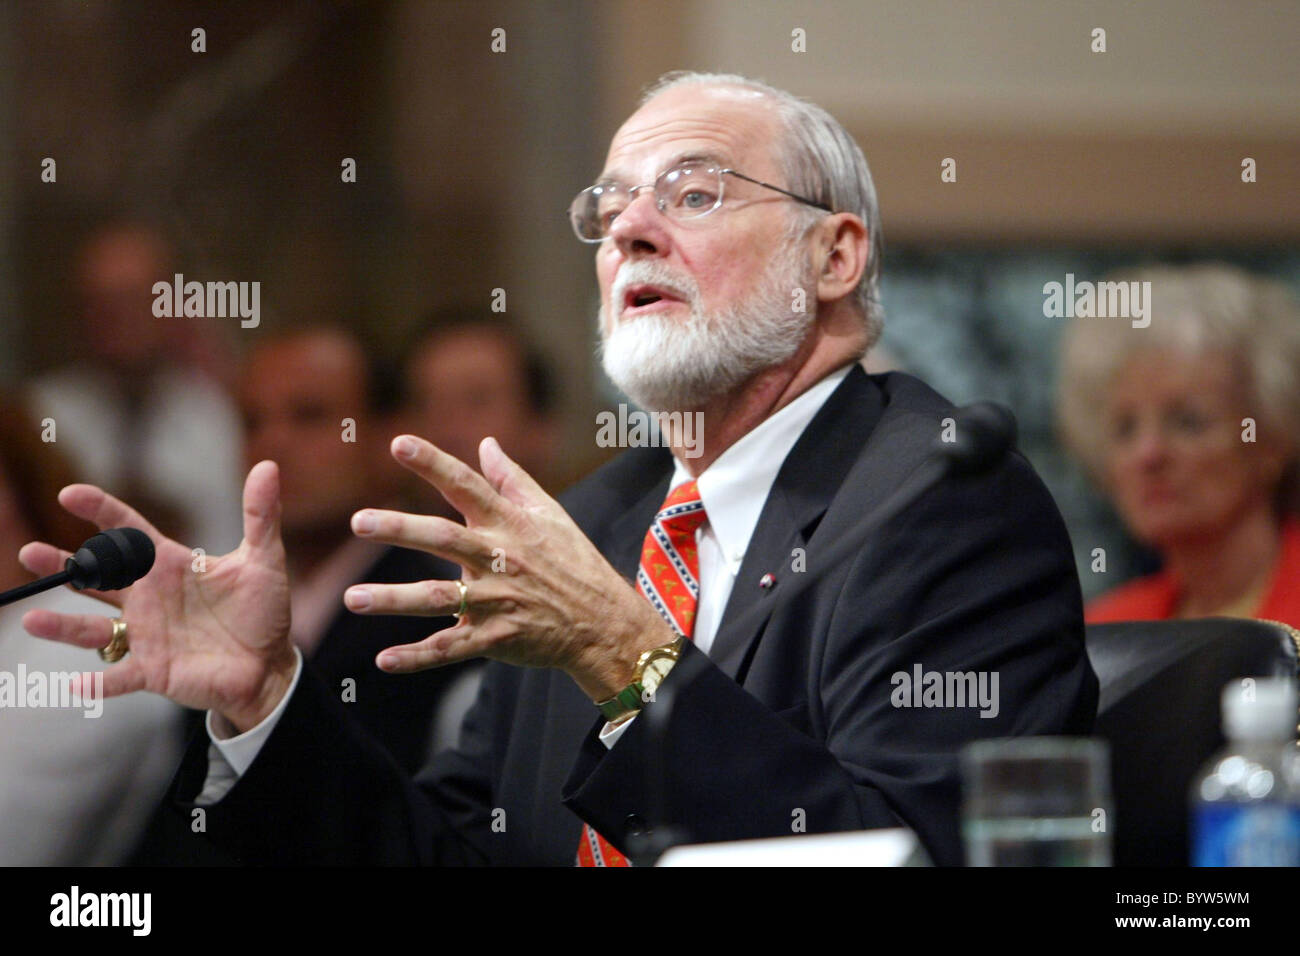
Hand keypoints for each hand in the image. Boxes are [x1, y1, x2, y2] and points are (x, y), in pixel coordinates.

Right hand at [20, 461, 295, 732]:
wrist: (269, 665)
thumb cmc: (262, 610)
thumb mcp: (264, 559)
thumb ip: (260, 515)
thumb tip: (268, 466)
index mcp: (168, 565)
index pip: (127, 531)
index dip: (100, 510)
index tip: (70, 494)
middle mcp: (147, 597)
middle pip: (96, 577)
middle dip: (63, 566)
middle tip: (30, 553)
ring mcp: (145, 634)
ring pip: (93, 628)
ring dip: (62, 626)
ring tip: (32, 619)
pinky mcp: (153, 670)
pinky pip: (120, 677)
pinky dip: (99, 683)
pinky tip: (78, 686)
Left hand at [344, 435, 674, 701]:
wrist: (603, 623)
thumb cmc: (574, 561)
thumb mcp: (550, 514)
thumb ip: (512, 479)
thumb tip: (485, 443)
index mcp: (510, 524)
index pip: (467, 486)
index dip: (433, 463)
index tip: (398, 443)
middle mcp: (500, 558)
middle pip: (445, 539)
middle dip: (401, 529)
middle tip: (359, 521)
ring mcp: (497, 600)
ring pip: (439, 599)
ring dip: (394, 599)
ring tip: (353, 598)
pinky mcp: (496, 638)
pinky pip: (451, 649)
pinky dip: (417, 657)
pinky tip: (384, 661)